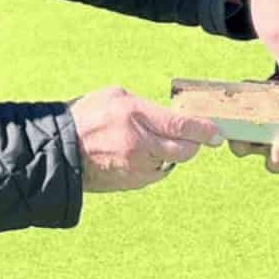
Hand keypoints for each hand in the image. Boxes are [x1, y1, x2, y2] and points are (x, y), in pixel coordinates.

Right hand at [69, 87, 220, 192]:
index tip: (217, 133)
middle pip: (184, 150)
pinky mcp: (133, 182)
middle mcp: (140, 143)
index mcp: (135, 116)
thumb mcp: (115, 96)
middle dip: (194, 144)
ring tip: (150, 142)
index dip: (203, 130)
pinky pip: (156, 173)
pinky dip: (156, 164)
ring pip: (171, 162)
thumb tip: (168, 116)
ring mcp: (137, 166)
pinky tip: (141, 155)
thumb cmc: (86, 117)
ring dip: (170, 153)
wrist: (61, 151)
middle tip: (193, 138)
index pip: (181, 125)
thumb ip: (145, 106)